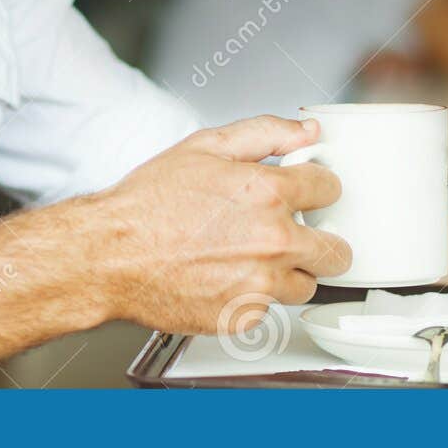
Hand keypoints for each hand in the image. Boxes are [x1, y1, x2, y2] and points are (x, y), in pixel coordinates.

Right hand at [86, 115, 352, 336]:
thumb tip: (308, 131)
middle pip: (336, 251)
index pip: (331, 190)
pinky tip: (225, 276)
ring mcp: (260, 283)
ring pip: (307, 284)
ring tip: (251, 257)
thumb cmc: (149, 203)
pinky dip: (254, 295)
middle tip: (292, 234)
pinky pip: (270, 308)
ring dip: (289, 272)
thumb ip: (266, 133)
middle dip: (320, 239)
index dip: (318, 189)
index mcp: (267, 193)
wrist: (111, 255)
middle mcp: (272, 240)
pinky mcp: (244, 316)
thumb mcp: (205, 147)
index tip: (309, 194)